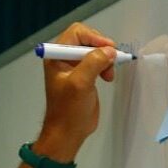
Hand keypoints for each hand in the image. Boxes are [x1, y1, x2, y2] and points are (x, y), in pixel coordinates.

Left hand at [35, 23, 116, 161]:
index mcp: (56, 56)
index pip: (77, 33)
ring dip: (105, 59)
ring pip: (94, 51)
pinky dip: (105, 66)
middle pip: (87, 40)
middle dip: (101, 49)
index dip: (94, 38)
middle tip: (111, 61)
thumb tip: (110, 51)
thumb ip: (93, 62)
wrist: (67, 133)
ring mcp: (74, 67)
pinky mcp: (84, 77)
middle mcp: (64, 58)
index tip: (108, 49)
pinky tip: (108, 77)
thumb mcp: (80, 84)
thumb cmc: (69, 110)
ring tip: (109, 75)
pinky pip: (97, 63)